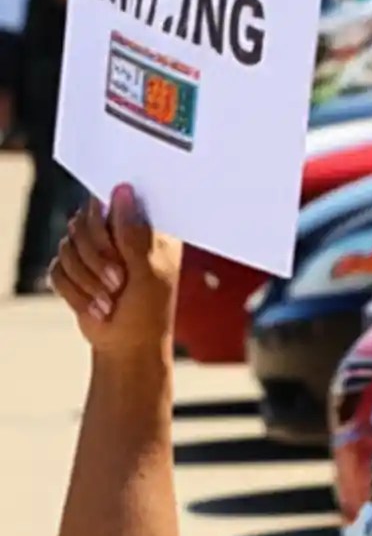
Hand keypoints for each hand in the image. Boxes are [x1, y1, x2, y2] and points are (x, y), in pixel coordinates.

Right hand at [49, 184, 182, 355]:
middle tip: (119, 281)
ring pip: (68, 246)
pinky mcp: (73, 270)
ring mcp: (94, 251)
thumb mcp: (148, 271)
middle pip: (84, 222)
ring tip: (111, 300)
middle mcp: (118, 234)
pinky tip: (97, 308)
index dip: (107, 225)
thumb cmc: (150, 310)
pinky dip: (75, 292)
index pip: (115, 201)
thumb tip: (123, 189)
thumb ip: (134, 233)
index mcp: (146, 228)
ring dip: (88, 279)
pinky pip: (57, 269)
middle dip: (97, 257)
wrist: (130, 345)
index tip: (118, 251)